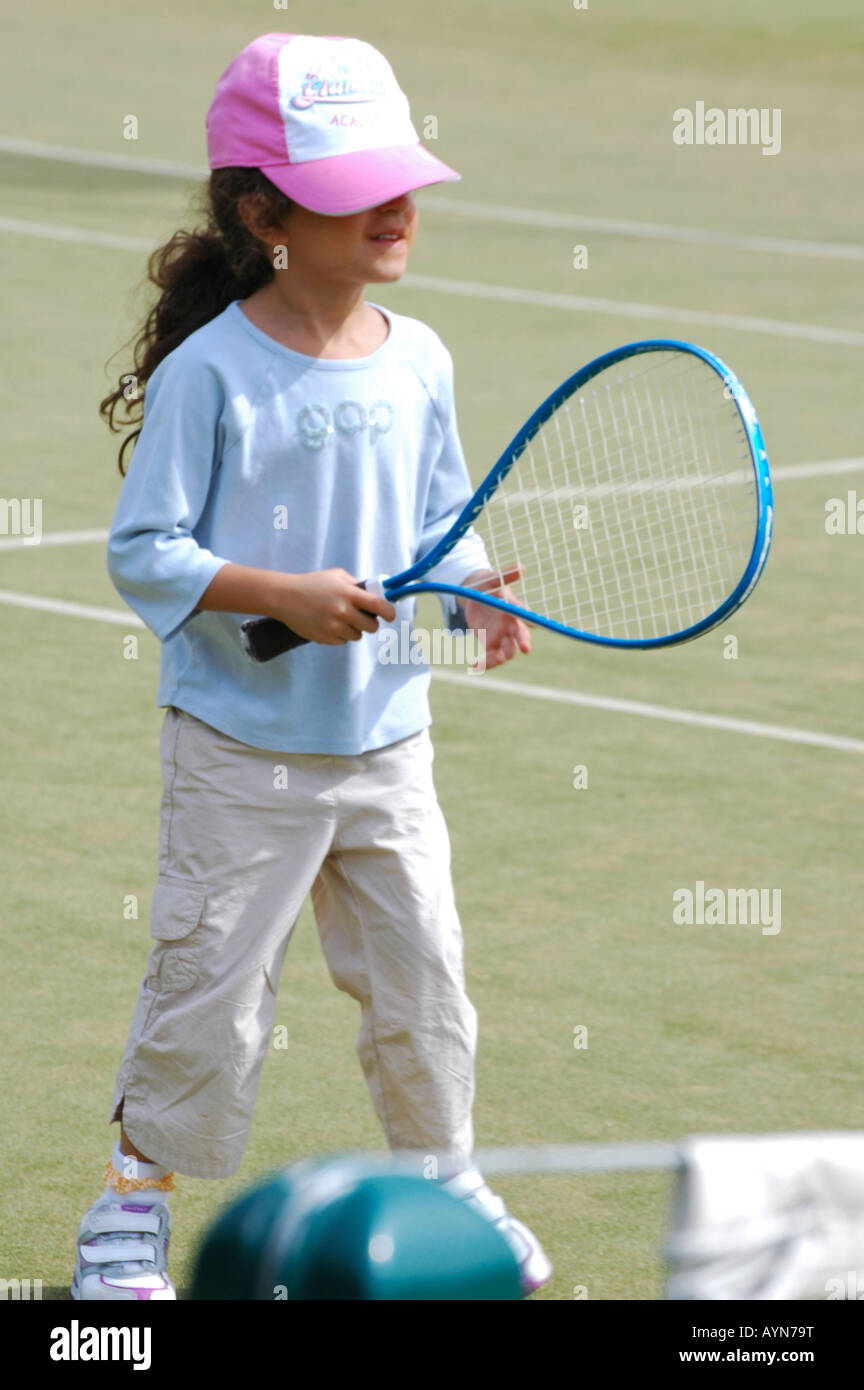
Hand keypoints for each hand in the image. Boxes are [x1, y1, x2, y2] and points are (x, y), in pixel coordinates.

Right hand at [273, 569, 395, 644]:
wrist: (285, 598)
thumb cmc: (312, 584)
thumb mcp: (336, 576)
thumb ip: (356, 585)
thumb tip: (375, 594)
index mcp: (348, 594)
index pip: (378, 606)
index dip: (389, 612)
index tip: (390, 615)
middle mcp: (343, 611)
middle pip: (371, 627)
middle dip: (370, 623)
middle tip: (363, 618)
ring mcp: (334, 627)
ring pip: (357, 636)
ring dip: (354, 629)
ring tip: (340, 618)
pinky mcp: (325, 638)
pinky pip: (343, 641)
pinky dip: (340, 635)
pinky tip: (329, 624)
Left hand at [459, 568, 531, 670]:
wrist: (475, 592)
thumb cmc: (487, 583)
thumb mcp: (493, 578)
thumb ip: (506, 575)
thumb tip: (521, 567)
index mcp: (513, 610)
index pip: (524, 619)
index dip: (527, 628)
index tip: (529, 637)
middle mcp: (510, 625)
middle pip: (519, 639)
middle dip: (521, 645)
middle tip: (520, 652)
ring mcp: (500, 636)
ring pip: (506, 652)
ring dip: (500, 659)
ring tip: (491, 662)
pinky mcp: (488, 642)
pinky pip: (489, 657)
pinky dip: (483, 664)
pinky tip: (473, 666)